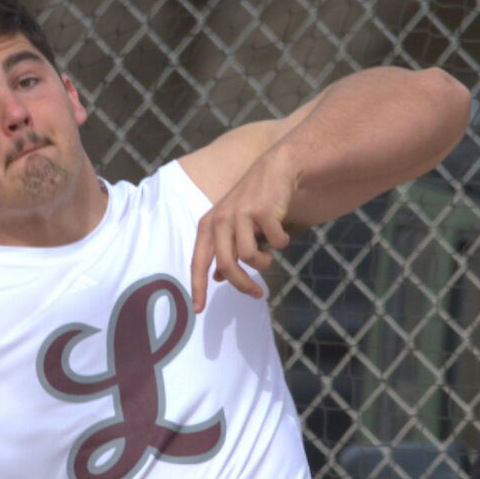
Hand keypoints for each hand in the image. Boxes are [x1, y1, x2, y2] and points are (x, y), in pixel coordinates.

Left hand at [189, 147, 296, 310]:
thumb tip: (218, 277)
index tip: (198, 310)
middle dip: (243, 284)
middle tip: (257, 294)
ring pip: (250, 257)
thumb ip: (224, 249)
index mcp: (208, 226)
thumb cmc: (253, 201)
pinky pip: (275, 243)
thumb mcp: (232, 225)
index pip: (198, 262)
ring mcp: (240, 215)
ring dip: (264, 262)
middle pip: (227, 265)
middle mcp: (220, 220)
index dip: (197, 287)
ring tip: (269, 256)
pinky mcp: (263, 211)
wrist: (276, 169)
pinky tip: (281, 232)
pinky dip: (282, 242)